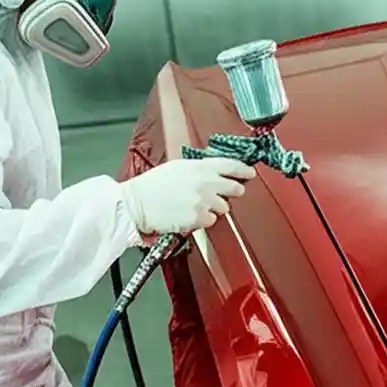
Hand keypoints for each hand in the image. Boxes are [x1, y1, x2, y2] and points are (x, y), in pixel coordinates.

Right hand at [119, 157, 255, 235]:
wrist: (136, 203)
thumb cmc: (152, 185)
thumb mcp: (177, 167)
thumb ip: (199, 169)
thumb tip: (215, 172)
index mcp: (199, 167)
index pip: (231, 165)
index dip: (244, 170)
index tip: (250, 173)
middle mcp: (205, 183)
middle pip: (235, 188)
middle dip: (233, 191)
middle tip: (226, 193)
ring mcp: (203, 201)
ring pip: (224, 207)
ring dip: (215, 207)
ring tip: (196, 204)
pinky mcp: (198, 218)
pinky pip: (211, 221)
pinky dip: (204, 220)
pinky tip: (189, 214)